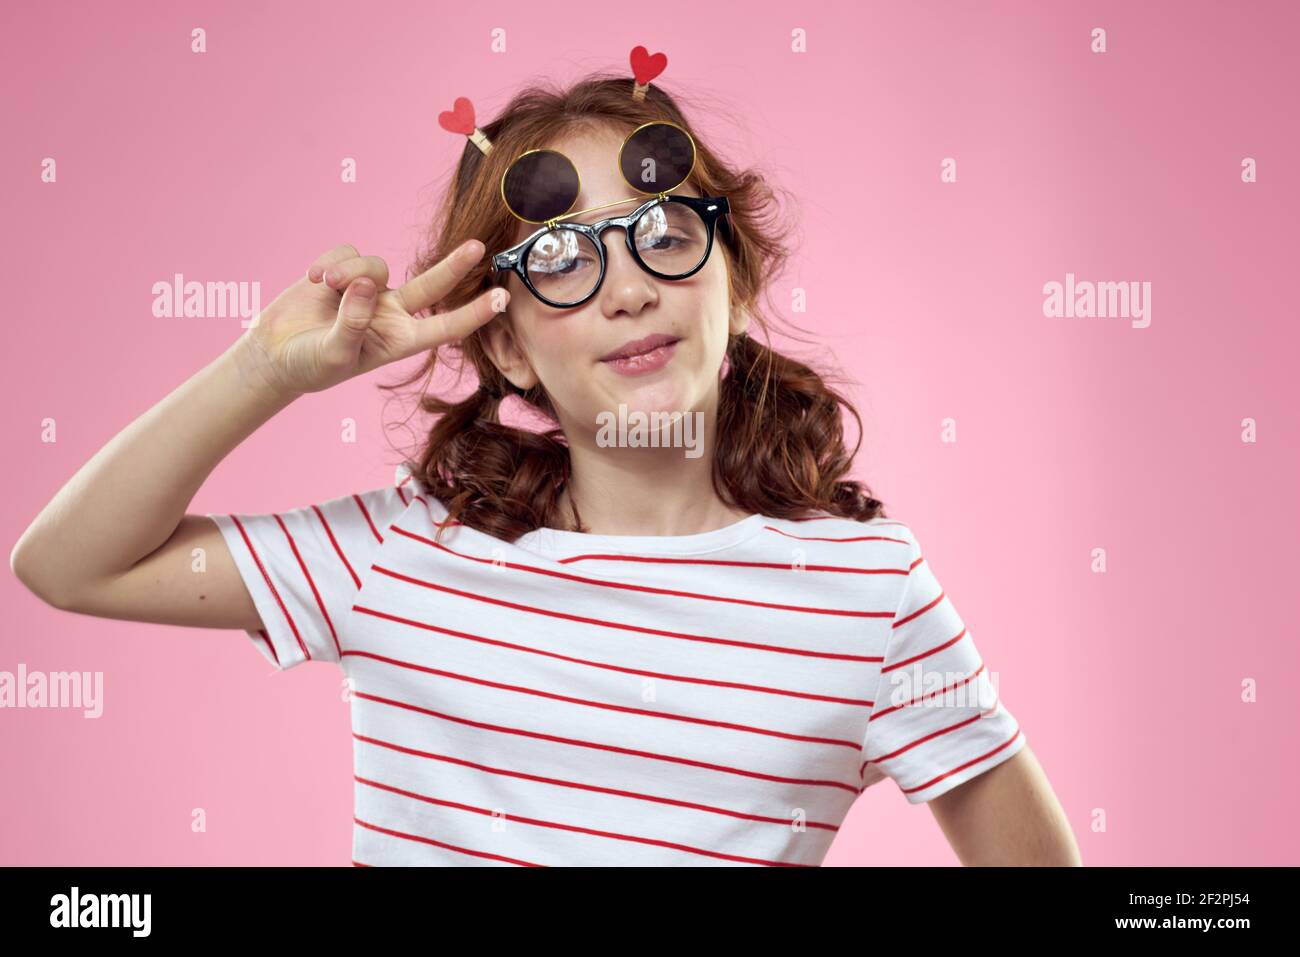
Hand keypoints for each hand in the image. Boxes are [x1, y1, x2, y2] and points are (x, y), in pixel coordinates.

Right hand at [239, 240, 507, 397]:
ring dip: (351, 271)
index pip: (445, 326)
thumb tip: (365, 286)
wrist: (274, 353)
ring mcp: (369, 289)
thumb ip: (352, 322)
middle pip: (431, 284)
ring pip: (377, 264)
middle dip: (453, 265)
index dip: (473, 313)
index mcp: (399, 339)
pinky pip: (348, 251)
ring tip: (326, 287)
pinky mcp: (344, 270)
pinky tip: (313, 280)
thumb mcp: (334, 354)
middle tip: (478, 247)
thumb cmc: (310, 365)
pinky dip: (330, 263)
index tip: (501, 300)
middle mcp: (391, 312)